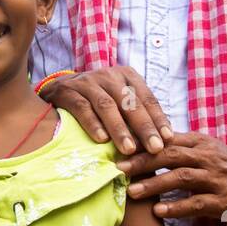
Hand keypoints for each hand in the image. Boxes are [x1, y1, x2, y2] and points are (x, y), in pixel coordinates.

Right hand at [41, 66, 171, 154]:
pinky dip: (93, 123)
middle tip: (155, 148)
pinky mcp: (67, 91)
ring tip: (129, 149)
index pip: (147, 98)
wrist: (57, 89)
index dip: (158, 118)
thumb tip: (163, 144)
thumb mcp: (118, 102)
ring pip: (107, 105)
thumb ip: (136, 117)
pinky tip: (101, 140)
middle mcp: (108, 75)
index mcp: (126, 76)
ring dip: (119, 129)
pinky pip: (82, 107)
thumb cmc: (96, 101)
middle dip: (144, 127)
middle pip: (130, 102)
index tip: (169, 139)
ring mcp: (87, 82)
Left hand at [115, 132, 226, 217]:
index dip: (142, 146)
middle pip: (171, 156)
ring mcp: (215, 180)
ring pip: (182, 179)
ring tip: (132, 192)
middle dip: (143, 162)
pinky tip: (158, 211)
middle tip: (119, 169)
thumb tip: (141, 138)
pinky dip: (177, 207)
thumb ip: (176, 143)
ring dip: (155, 184)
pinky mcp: (223, 202)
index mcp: (199, 143)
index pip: (166, 142)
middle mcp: (206, 158)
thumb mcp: (203, 144)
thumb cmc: (224, 159)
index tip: (118, 151)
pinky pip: (197, 204)